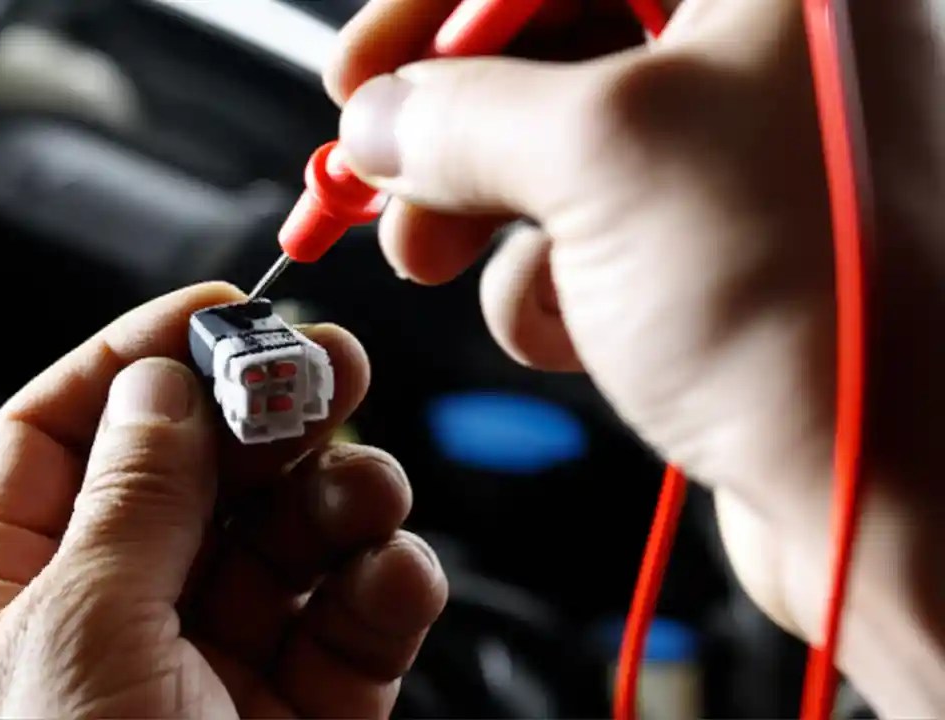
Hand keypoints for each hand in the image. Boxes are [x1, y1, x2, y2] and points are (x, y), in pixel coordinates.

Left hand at [0, 283, 446, 717]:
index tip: (213, 311)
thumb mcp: (75, 636)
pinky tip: (393, 567)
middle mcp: (112, 620)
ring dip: (336, 492)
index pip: (64, 435)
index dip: (135, 360)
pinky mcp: (304, 709)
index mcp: (11, 595)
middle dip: (259, 414)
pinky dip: (385, 577)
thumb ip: (130, 498)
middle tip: (323, 368)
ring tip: (364, 482)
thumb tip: (162, 383)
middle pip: (193, 472)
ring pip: (285, 534)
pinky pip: (353, 615)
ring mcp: (214, 663)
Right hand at [327, 0, 943, 713]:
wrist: (901, 498)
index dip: (438, 10)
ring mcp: (751, 161)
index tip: (361, 70)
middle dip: (451, 124)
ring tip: (437, 260)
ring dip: (483, 213)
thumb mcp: (599, 158)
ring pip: (562, 152)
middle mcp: (772, 57)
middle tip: (376, 171)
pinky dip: (550, 284)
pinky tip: (563, 330)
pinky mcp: (727, 256)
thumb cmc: (819, 309)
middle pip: (553, 48)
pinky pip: (597, 238)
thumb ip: (461, 113)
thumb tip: (384, 115)